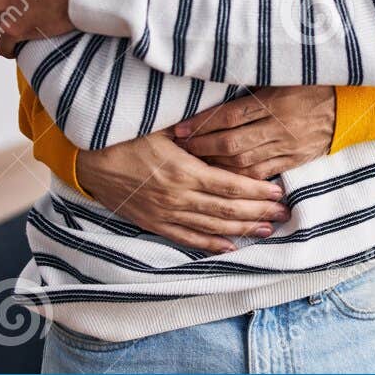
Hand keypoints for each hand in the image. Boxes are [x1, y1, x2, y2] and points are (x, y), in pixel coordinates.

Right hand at [75, 131, 289, 253]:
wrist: (89, 158)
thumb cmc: (128, 134)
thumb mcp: (165, 127)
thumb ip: (196, 133)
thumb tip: (228, 127)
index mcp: (183, 170)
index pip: (231, 186)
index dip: (257, 191)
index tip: (279, 192)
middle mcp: (177, 196)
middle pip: (228, 210)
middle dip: (260, 212)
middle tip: (285, 214)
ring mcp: (165, 213)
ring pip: (212, 227)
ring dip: (242, 230)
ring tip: (268, 229)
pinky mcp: (153, 222)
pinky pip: (186, 238)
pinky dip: (210, 244)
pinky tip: (230, 247)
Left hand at [173, 88, 334, 179]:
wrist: (350, 106)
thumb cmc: (313, 85)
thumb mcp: (284, 77)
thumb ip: (254, 86)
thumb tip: (217, 87)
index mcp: (274, 101)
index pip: (229, 116)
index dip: (201, 124)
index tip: (178, 129)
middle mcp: (278, 126)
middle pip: (231, 143)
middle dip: (202, 148)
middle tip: (181, 150)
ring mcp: (287, 146)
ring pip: (243, 163)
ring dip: (216, 165)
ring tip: (196, 164)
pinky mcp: (295, 160)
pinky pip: (263, 174)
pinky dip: (240, 178)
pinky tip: (223, 177)